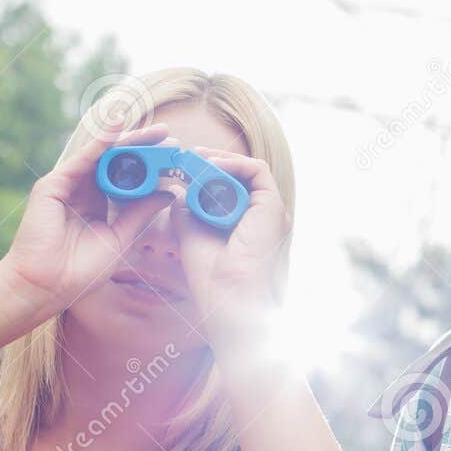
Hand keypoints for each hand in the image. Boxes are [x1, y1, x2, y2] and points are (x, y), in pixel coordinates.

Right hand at [0, 119, 176, 323]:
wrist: (47, 286)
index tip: (175, 155)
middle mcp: (83, 189)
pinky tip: (117, 129)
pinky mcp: (53, 185)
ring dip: (128, 139)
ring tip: (154, 130)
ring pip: (101, 155)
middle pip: (116, 160)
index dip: (150, 164)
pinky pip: (81, 160)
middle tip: (169, 134)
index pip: (127, 176)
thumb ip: (141, 213)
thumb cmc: (80, 271)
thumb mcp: (120, 237)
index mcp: (99, 203)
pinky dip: (99, 143)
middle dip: (144, 145)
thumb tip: (169, 192)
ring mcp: (68, 185)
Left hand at [171, 146, 291, 347]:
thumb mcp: (191, 230)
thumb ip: (188, 207)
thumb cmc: (211, 274)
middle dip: (213, 161)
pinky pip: (257, 170)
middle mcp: (261, 216)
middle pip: (240, 176)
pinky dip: (234, 163)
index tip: (184, 166)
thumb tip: (178, 187)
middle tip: (187, 156)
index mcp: (246, 224)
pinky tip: (211, 166)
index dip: (209, 172)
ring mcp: (270, 210)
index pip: (231, 187)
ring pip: (249, 171)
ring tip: (196, 160)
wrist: (226, 293)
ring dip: (221, 160)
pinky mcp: (272, 206)